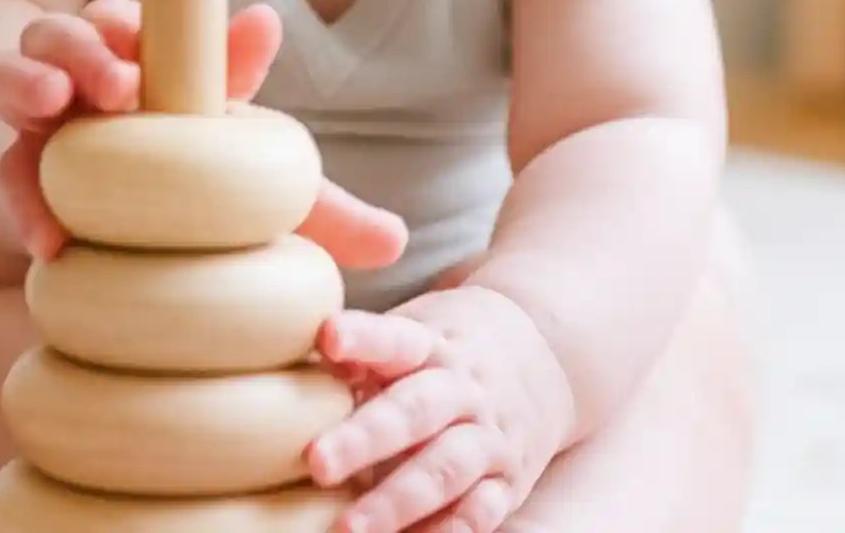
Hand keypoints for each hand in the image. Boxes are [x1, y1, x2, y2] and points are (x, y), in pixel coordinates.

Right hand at [0, 0, 406, 266]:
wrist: (121, 233)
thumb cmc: (207, 196)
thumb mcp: (263, 196)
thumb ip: (322, 210)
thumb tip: (396, 240)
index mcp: (162, 66)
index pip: (168, 25)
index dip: (201, 26)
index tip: (254, 33)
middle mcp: (100, 80)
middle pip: (77, 29)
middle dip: (92, 43)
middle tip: (123, 82)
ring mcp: (51, 121)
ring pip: (14, 73)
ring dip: (28, 80)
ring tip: (53, 107)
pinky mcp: (20, 172)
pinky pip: (6, 173)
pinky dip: (22, 199)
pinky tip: (51, 238)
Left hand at [309, 287, 574, 531]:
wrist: (547, 356)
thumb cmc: (449, 347)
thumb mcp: (415, 331)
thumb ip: (363, 350)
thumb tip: (297, 361)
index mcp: (432, 344)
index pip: (395, 337)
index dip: (361, 337)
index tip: (327, 337)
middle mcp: (465, 390)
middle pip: (416, 410)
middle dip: (366, 438)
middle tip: (316, 462)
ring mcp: (490, 437)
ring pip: (446, 469)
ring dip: (397, 501)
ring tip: (347, 528)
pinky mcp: (509, 480)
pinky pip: (479, 513)